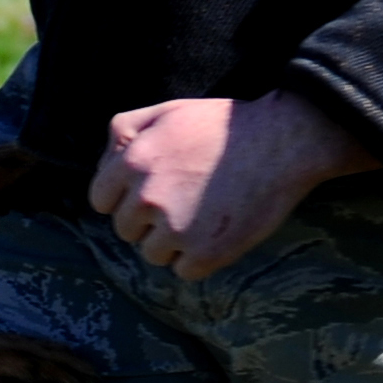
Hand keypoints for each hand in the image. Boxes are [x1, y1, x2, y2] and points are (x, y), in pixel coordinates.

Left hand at [90, 91, 378, 280]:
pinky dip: (198, 259)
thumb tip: (104, 164)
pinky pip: (183, 271)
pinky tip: (216, 232)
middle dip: (147, 220)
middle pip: (126, 229)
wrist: (282, 142)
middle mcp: (147, 198)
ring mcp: (175, 229)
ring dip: (171, 242)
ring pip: (152, 253)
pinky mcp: (205, 253)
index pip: (101, 200)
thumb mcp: (165, 111)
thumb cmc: (223, 125)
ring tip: (201, 216)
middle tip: (182, 202)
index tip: (147, 194)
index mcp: (132, 162)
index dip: (123, 197)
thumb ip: (124, 132)